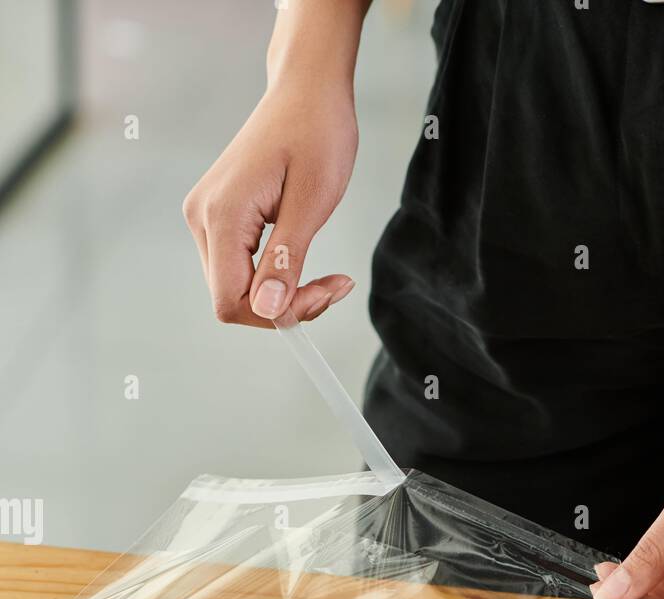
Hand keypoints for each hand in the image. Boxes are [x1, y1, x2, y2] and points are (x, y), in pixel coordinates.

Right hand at [182, 80, 357, 326]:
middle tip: (333, 285)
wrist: (306, 89)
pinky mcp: (217, 216)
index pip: (230, 301)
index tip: (324, 293)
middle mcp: (201, 217)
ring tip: (324, 275)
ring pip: (235, 287)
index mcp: (221, 214)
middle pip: (231, 298)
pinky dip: (273, 276)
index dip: (276, 314)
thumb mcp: (312, 201)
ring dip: (281, 293)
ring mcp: (205, 216)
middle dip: (284, 305)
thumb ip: (286, 260)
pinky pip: (239, 267)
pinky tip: (300, 259)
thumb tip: (268, 311)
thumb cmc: (316, 132)